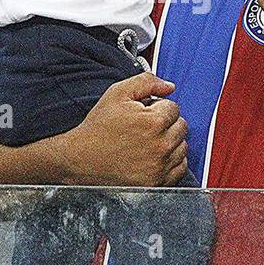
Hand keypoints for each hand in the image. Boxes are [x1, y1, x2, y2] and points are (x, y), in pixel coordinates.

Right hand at [59, 73, 189, 188]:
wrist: (81, 160)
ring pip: (182, 146)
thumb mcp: (117, 94)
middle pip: (181, 126)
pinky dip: (171, 161)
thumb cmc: (97, 128)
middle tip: (143, 127)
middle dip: (166, 123)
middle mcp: (161, 146)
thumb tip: (169, 86)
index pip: (173, 107)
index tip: (143, 114)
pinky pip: (180, 167)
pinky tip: (152, 156)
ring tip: (146, 142)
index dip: (156, 107)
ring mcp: (160, 166)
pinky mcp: (158, 182)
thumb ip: (146, 82)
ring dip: (170, 141)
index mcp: (154, 122)